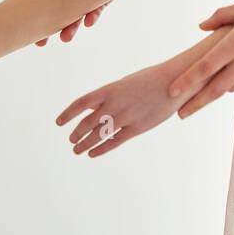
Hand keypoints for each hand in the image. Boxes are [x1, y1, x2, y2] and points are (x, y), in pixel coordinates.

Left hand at [55, 60, 184, 157]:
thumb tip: (94, 108)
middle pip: (87, 123)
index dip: (67, 114)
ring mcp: (126, 117)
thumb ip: (110, 96)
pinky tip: (93, 154)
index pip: (81, 103)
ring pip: (98, 135)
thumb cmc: (150, 80)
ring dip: (85, 144)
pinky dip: (101, 149)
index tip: (58, 123)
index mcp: (110, 89)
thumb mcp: (126, 83)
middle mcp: (115, 104)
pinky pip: (115, 142)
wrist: (175, 82)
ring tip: (77, 150)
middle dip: (76, 133)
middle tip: (71, 139)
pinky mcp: (138, 128)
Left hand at [170, 0, 233, 118]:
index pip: (206, 66)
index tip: (172, 91)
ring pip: (230, 88)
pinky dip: (231, 85)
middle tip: (178, 115)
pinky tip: (221, 88)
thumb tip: (201, 26)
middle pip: (216, 87)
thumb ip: (222, 15)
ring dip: (211, 98)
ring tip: (193, 106)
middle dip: (196, 103)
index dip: (188, 80)